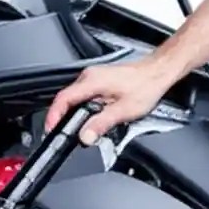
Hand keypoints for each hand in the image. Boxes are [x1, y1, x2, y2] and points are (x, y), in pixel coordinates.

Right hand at [45, 59, 178, 145]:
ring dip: (73, 114)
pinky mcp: (99, 81)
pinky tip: (89, 118)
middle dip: (62, 118)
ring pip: (74, 98)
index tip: (51, 129)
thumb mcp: (124, 110)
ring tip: (76, 130)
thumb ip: (102, 124)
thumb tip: (85, 136)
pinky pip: (82, 95)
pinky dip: (81, 108)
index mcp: (92, 82)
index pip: (63, 99)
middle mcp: (90, 77)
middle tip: (62, 135)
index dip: (54, 116)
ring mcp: (93, 77)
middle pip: (66, 99)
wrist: (157, 73)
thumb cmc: (145, 86)